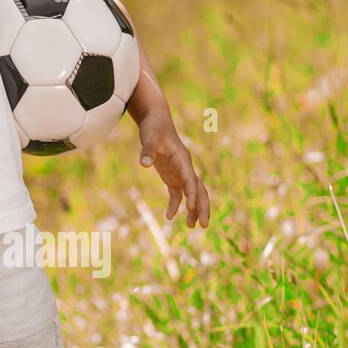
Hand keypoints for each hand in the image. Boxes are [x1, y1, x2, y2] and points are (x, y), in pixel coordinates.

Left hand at [137, 112, 210, 228]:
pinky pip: (177, 193)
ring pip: (192, 193)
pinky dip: (175, 204)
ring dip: (193, 209)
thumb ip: (147, 150)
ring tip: (191, 226)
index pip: (190, 178)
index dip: (191, 193)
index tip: (190, 208)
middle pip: (198, 189)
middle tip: (203, 225)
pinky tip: (169, 217)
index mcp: (182, 158)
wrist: (155, 120)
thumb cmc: (153, 128)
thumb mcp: (148, 137)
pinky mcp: (172, 175)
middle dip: (201, 207)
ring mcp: (180, 172)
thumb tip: (144, 163)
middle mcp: (185, 167)